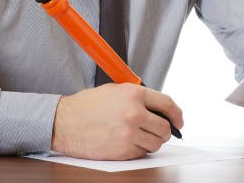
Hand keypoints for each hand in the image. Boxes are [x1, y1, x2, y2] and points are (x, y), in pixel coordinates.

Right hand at [51, 83, 182, 159]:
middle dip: (164, 131)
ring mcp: (129, 133)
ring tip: (137, 136)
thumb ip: (137, 97)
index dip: (177, 114)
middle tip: (157, 131)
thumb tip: (157, 108)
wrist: (65, 122)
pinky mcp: (123, 150)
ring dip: (151, 141)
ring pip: (156, 143)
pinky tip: (125, 142)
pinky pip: (142, 153)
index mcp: (133, 94)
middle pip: (165, 128)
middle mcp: (134, 112)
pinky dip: (138, 150)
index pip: (168, 104)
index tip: (178, 121)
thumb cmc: (86, 106)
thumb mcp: (114, 90)